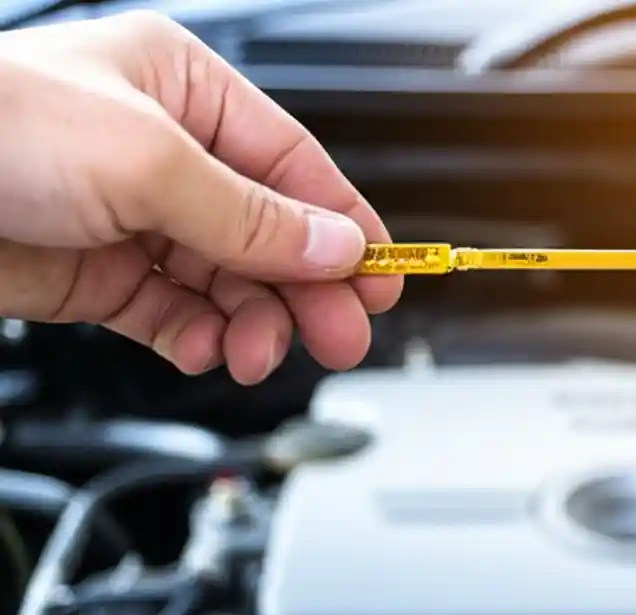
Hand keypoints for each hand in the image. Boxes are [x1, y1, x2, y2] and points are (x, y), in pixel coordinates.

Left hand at [0, 11, 401, 383]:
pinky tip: (210, 349)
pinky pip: (175, 313)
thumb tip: (334, 245)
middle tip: (339, 336)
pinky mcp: (100, 272)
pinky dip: (199, 338)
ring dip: (252, 321)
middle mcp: (166, 152)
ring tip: (258, 351)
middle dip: (304, 288)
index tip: (384, 276)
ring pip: (227, 282)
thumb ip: (251, 215)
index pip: (293, 165)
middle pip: (268, 233)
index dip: (343, 225)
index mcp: (186, 91)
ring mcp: (133, 215)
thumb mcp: (149, 161)